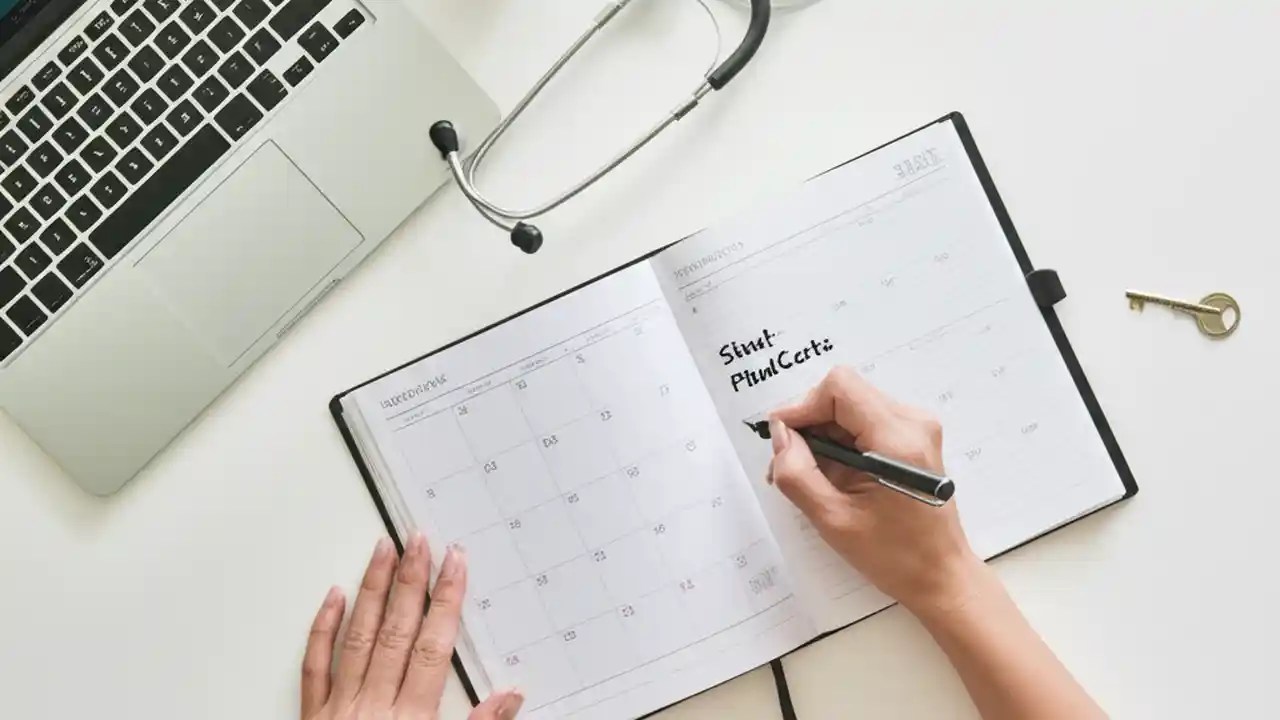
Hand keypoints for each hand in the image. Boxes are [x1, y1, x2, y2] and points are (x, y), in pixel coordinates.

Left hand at [302, 533, 523, 719]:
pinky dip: (323, 628)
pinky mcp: (312, 718)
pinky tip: (334, 596)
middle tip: (419, 540)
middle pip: (396, 632)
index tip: (455, 562)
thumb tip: (511, 695)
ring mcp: (340, 709)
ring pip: (357, 637)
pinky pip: (314, 666)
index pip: (433, 646)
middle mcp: (373, 707)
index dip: (447, 599)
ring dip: (372, 590)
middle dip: (411, 581)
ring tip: (382, 549)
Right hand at [768, 367, 982, 616]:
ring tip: (805, 474)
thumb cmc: (894, 556)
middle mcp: (913, 422)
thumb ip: (797, 473)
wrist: (941, 576)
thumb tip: (779, 434)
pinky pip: (864, 421)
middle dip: (809, 423)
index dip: (802, 406)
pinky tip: (830, 473)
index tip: (781, 438)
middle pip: (844, 394)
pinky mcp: (913, 437)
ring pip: (851, 406)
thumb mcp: (833, 520)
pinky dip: (839, 440)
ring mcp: (916, 427)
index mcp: (898, 439)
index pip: (840, 388)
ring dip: (821, 433)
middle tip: (786, 463)